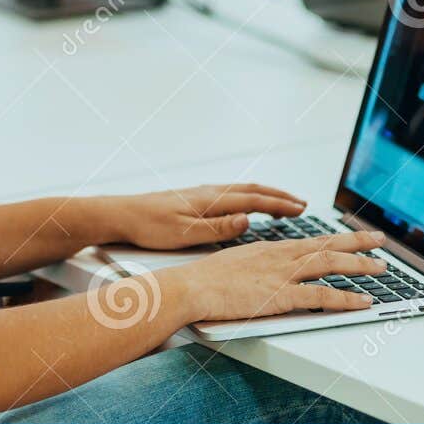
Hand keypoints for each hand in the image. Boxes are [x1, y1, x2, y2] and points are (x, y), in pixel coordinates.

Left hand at [97, 183, 307, 250]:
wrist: (121, 214)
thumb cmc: (148, 226)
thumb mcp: (184, 234)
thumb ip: (217, 228)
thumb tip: (248, 220)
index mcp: (210, 200)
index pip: (254, 200)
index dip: (280, 204)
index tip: (302, 208)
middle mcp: (209, 192)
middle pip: (252, 190)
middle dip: (279, 196)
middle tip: (302, 204)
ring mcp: (202, 193)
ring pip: (242, 190)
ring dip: (266, 196)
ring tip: (283, 205)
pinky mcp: (194, 198)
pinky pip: (231, 194)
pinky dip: (249, 198)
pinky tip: (248, 207)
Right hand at [174, 231, 387, 322]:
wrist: (192, 286)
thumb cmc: (208, 279)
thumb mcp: (238, 262)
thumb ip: (259, 264)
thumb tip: (270, 270)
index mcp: (272, 248)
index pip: (313, 239)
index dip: (338, 238)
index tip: (355, 236)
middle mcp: (282, 256)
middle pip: (328, 244)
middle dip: (358, 242)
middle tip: (381, 241)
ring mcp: (282, 274)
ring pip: (331, 263)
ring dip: (360, 265)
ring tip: (381, 268)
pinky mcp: (280, 295)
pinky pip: (322, 296)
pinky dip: (346, 298)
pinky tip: (362, 302)